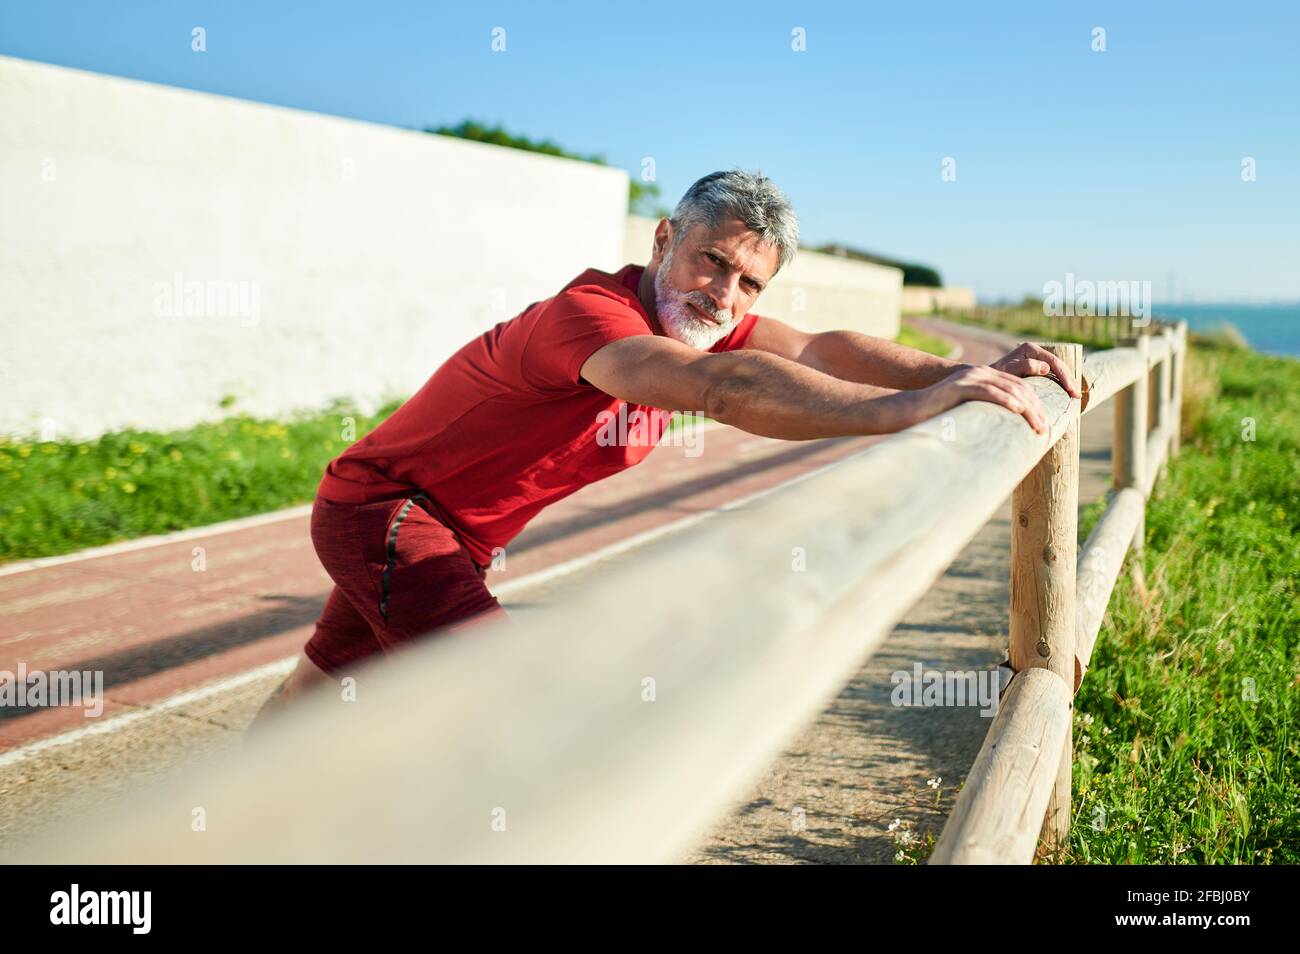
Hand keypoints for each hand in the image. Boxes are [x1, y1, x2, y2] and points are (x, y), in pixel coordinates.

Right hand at [918, 364, 1049, 434]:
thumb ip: (988, 412)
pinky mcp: (961, 386)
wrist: (912, 410)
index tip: (1044, 423)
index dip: (1035, 404)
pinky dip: (1006, 401)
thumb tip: (1008, 432)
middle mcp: (980, 372)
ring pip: (1008, 389)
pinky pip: (989, 392)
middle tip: (1045, 428)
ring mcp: (970, 377)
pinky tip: (1018, 411)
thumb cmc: (939, 416)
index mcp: (984, 376)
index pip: (1018, 386)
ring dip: (1027, 409)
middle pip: (1018, 387)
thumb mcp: (970, 411)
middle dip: (1035, 408)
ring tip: (1037, 426)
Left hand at [989, 342, 1081, 398]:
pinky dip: (1059, 383)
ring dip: (1066, 382)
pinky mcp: (1034, 368)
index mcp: (1031, 349)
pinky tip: (1065, 394)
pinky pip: (1051, 375)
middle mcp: (1034, 351)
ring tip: (1074, 396)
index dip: (1064, 376)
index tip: (1071, 390)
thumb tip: (1045, 368)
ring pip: (1056, 370)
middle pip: (1058, 365)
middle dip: (1069, 380)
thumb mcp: (1009, 370)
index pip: (1054, 362)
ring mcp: (1035, 359)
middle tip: (1077, 396)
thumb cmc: (993, 376)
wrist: (983, 380)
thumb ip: (1025, 366)